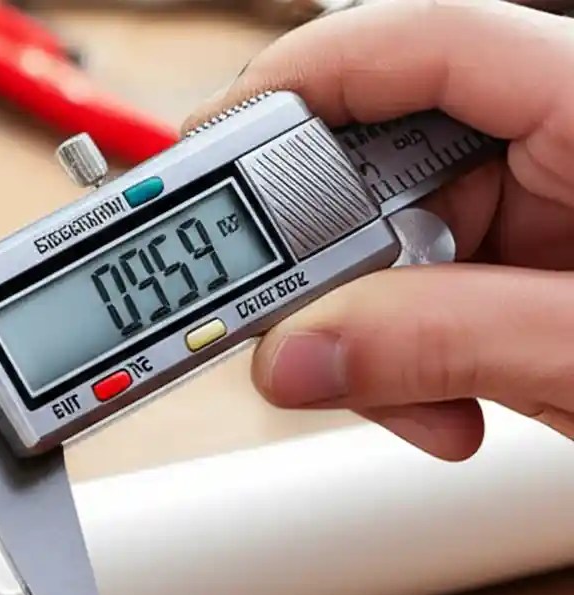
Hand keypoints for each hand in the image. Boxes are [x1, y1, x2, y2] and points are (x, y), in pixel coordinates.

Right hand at [188, 0, 573, 459]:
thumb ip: (444, 345)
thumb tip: (295, 355)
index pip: (417, 42)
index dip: (295, 84)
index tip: (205, 156)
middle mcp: (564, 133)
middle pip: (379, 150)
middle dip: (327, 260)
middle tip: (299, 334)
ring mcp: (547, 197)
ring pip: (388, 233)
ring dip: (370, 329)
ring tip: (417, 403)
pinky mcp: (532, 257)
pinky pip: (423, 283)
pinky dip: (406, 352)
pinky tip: (447, 403)